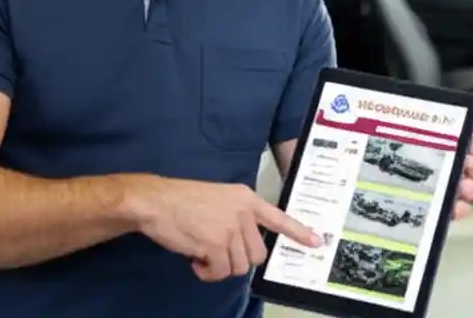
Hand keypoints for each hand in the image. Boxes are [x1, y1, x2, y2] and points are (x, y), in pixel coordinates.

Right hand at [128, 177, 321, 281]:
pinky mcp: (215, 244)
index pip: (278, 217)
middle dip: (238, 260)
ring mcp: (230, 228)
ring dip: (219, 267)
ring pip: (239, 266)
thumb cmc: (181, 200)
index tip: (316, 242)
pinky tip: (194, 260)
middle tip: (216, 253)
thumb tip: (244, 245)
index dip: (297, 232)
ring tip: (201, 253)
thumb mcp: (218, 199)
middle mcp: (243, 212)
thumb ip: (236, 217)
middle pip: (257, 254)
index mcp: (245, 198)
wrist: (156, 201)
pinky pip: (219, 272)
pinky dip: (206, 273)